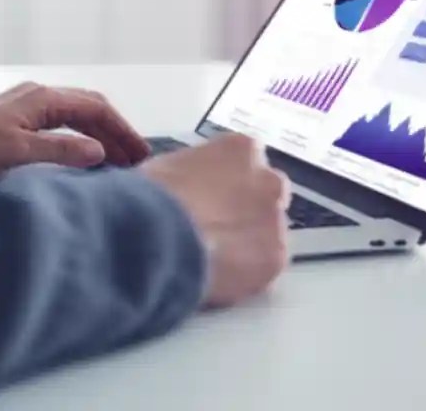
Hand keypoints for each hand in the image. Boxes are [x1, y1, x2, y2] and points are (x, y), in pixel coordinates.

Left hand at [0, 82, 151, 178]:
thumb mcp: (19, 151)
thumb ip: (60, 150)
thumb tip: (100, 151)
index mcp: (45, 98)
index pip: (96, 108)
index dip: (122, 130)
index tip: (141, 154)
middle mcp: (41, 95)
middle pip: (90, 108)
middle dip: (115, 132)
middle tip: (136, 160)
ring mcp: (30, 104)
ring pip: (76, 116)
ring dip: (99, 135)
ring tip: (117, 161)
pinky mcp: (20, 117)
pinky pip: (62, 123)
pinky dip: (80, 137)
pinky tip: (85, 155)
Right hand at [142, 134, 289, 307]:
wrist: (153, 236)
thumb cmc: (150, 196)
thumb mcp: (167, 168)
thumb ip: (194, 174)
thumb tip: (188, 189)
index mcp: (242, 149)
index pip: (246, 162)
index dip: (228, 183)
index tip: (212, 198)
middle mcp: (268, 179)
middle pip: (267, 194)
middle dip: (248, 209)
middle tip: (217, 228)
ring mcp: (275, 219)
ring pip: (267, 232)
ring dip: (247, 242)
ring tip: (213, 258)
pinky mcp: (275, 257)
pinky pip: (263, 266)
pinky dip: (245, 274)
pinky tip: (218, 276)